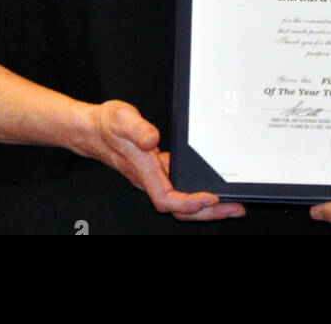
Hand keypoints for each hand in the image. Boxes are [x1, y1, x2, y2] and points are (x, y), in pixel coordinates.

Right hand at [75, 100, 245, 219]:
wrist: (93, 130)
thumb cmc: (106, 125)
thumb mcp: (122, 118)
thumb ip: (138, 129)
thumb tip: (152, 140)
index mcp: (143, 171)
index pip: (167, 199)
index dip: (188, 203)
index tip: (210, 197)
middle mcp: (151, 179)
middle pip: (180, 208)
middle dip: (209, 212)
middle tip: (236, 208)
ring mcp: (156, 177)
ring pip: (183, 201)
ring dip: (208, 206)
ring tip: (232, 203)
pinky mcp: (159, 171)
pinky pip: (181, 188)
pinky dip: (198, 191)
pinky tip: (212, 186)